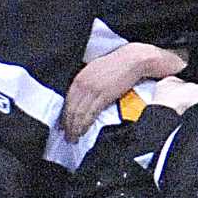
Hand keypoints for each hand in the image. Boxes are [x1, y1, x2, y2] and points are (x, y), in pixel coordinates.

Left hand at [61, 42, 187, 138]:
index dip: (64, 115)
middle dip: (68, 124)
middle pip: (70, 108)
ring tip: (74, 138)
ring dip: (74, 128)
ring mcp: (92, 89)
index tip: (63, 125)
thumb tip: (85, 97)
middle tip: (67, 136)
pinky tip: (82, 131)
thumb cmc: (120, 65)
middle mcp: (83, 83)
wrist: (134, 59)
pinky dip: (84, 125)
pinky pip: (89, 113)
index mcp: (81, 77)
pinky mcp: (103, 95)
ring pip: (78, 113)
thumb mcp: (98, 71)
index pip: (68, 100)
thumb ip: (88, 83)